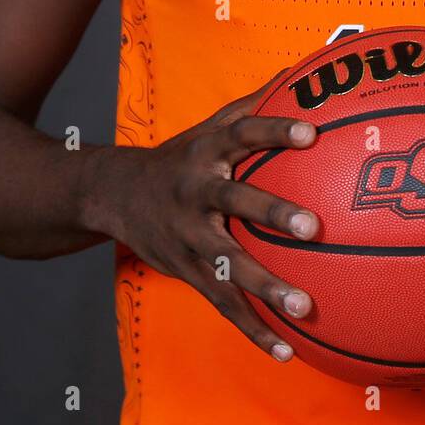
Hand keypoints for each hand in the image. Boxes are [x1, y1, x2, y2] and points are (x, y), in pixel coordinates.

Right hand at [82, 73, 318, 362]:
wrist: (112, 195)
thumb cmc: (180, 157)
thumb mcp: (208, 126)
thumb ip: (254, 105)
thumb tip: (303, 73)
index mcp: (206, 152)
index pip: (243, 134)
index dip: (275, 130)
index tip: (311, 132)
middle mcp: (195, 192)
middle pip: (234, 200)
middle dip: (272, 212)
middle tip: (312, 226)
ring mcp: (187, 237)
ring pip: (228, 264)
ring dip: (266, 287)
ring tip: (304, 306)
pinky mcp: (185, 273)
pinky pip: (222, 305)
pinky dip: (253, 330)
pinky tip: (286, 351)